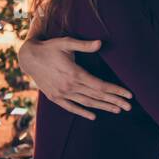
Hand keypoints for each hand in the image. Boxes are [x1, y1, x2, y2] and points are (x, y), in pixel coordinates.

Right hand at [17, 36, 131, 119]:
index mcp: (75, 73)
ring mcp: (61, 93)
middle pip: (97, 96)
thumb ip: (84, 45)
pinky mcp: (54, 97)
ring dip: (103, 107)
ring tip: (118, 110)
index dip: (116, 90)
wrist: (28, 58)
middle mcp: (69, 86)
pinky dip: (82, 112)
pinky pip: (71, 107)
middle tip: (129, 107)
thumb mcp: (66, 43)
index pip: (101, 86)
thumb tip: (101, 43)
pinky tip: (94, 116)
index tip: (129, 95)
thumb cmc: (50, 48)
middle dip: (115, 101)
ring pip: (86, 102)